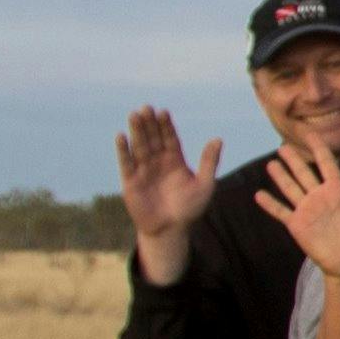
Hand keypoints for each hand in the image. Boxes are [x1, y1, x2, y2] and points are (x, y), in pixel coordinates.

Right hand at [117, 104, 217, 278]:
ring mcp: (143, 170)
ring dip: (137, 131)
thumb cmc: (190, 209)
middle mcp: (158, 162)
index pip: (170, 138)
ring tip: (135, 115)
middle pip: (153, 138)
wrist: (170, 230)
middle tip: (147, 108)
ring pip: (139, 146)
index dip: (166, 125)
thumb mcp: (205, 185)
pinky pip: (126, 163)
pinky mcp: (130, 181)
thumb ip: (209, 162)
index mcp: (175, 161)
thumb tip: (218, 138)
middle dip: (150, 124)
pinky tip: (121, 136)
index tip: (164, 112)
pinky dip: (123, 150)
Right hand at [265, 128, 339, 284]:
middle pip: (305, 173)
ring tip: (270, 163)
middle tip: (282, 144)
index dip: (319, 148)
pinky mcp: (298, 225)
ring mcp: (308, 210)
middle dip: (294, 160)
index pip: (327, 163)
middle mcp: (321, 196)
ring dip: (281, 176)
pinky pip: (282, 212)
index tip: (311, 133)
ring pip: (292, 188)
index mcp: (339, 189)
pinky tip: (258, 194)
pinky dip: (270, 204)